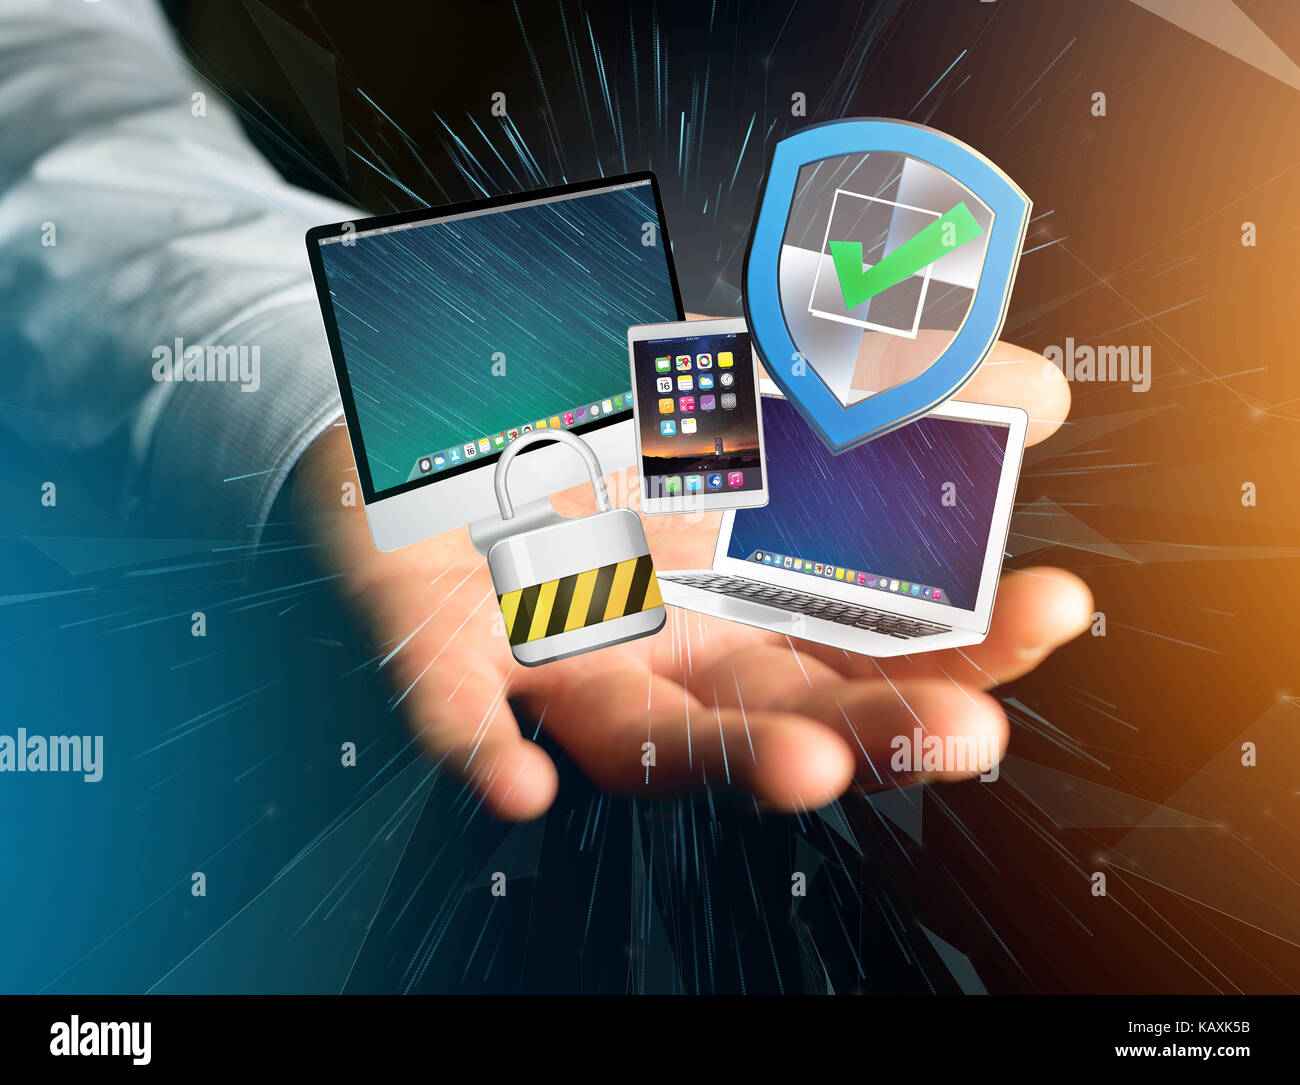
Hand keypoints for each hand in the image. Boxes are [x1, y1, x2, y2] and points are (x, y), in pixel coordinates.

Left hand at [291, 333, 1088, 820]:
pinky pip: (464, 717)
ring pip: (648, 735)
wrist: (438, 404)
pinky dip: (486, 750)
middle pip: (782, 710)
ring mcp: (559, 660)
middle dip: (874, 729)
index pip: (872, 647)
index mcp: (744, 601)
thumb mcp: (752, 385)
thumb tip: (1044, 396)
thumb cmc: (603, 423)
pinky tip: (520, 785)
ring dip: (723, 753)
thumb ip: (884, 390)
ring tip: (806, 766)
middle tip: (971, 732)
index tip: (1052, 606)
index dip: (964, 638)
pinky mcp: (448, 651)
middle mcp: (668, 652)